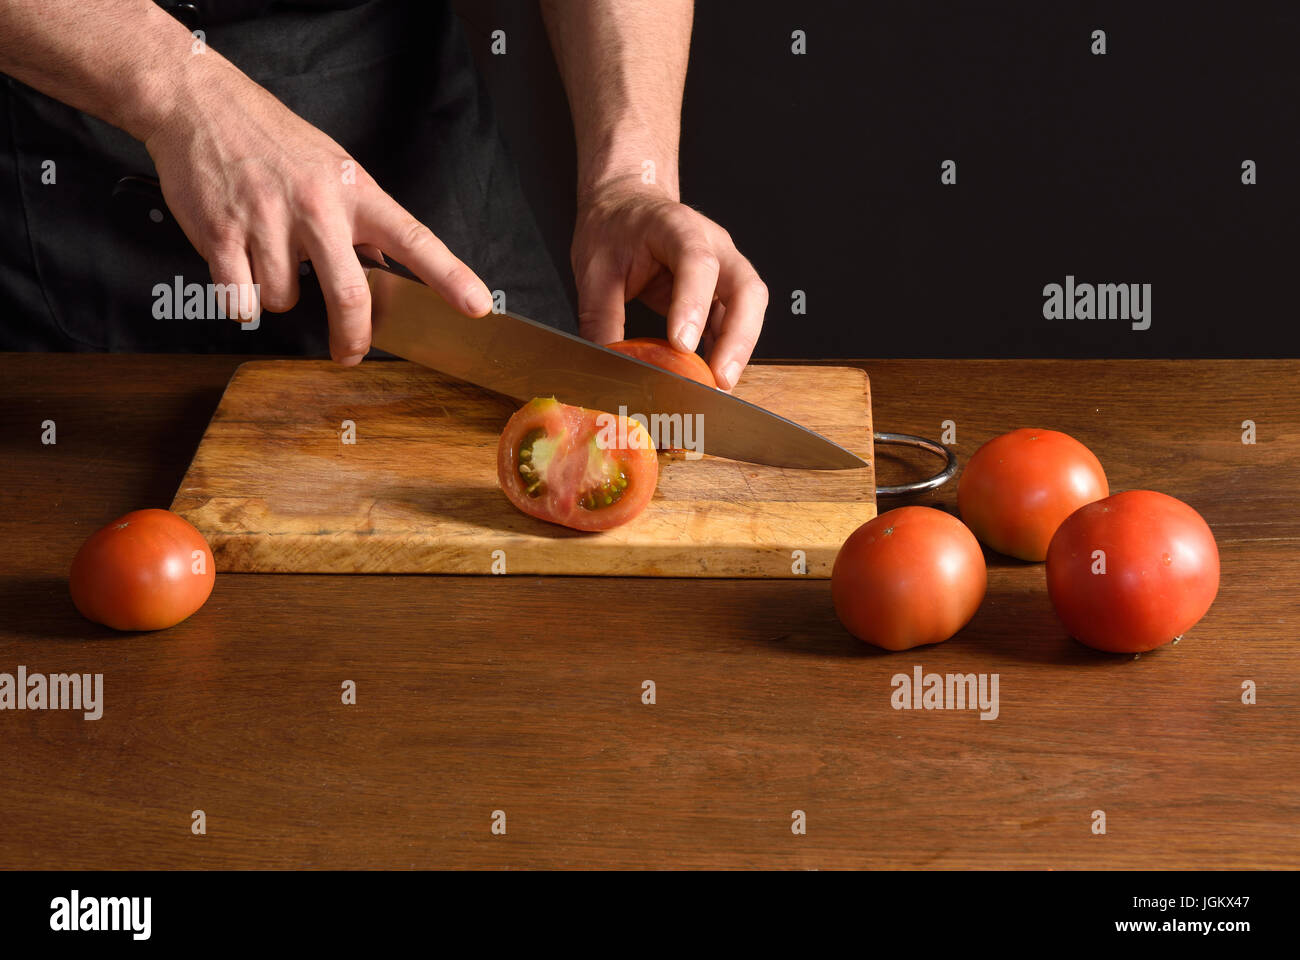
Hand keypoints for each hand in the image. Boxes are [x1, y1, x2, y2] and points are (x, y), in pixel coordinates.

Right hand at [143, 61, 492, 363]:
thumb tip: (387, 260)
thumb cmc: (271, 138)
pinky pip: (240, 299)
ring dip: (275, 295)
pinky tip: (236, 263)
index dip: (449, 276)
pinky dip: (238, 296)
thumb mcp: (333, 166)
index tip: (477, 306)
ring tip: (265, 255)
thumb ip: (361, 217)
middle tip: (349, 352)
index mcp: (354, 191)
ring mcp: (269, 220)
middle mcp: (318, 207)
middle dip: (353, 336)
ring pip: (284, 301)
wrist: (199, 104)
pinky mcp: (224, 234)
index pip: (414, 238)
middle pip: (350, 294)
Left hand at [570, 176, 767, 389]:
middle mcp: (713, 244)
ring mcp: (725, 267)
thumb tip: (606, 366)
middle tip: (719, 377)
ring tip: (719, 384)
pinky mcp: (723, 290)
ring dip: (739, 348)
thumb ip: (601, 318)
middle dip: (738, 337)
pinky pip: (736, 321)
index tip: (681, 344)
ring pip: (750, 307)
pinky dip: (728, 349)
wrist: (627, 206)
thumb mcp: (594, 270)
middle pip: (746, 288)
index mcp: (676, 226)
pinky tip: (712, 374)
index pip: (696, 262)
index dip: (693, 304)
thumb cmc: (615, 228)